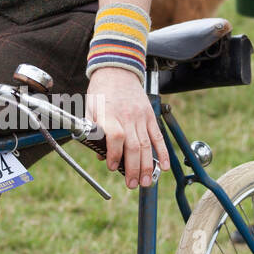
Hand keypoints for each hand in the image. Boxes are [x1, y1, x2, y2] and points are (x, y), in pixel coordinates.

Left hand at [85, 68, 169, 188]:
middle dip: (133, 168)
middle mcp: (127, 116)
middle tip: (131, 184)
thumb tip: (100, 155)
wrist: (118, 69)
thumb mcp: (90, 108)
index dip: (114, 154)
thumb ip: (93, 131)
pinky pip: (158, 137)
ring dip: (147, 166)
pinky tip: (163, 167)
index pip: (115, 136)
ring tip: (145, 182)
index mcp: (109, 114)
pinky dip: (162, 153)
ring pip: (146, 145)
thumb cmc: (101, 90)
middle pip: (133, 146)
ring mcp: (141, 117)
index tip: (112, 166)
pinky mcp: (150, 116)